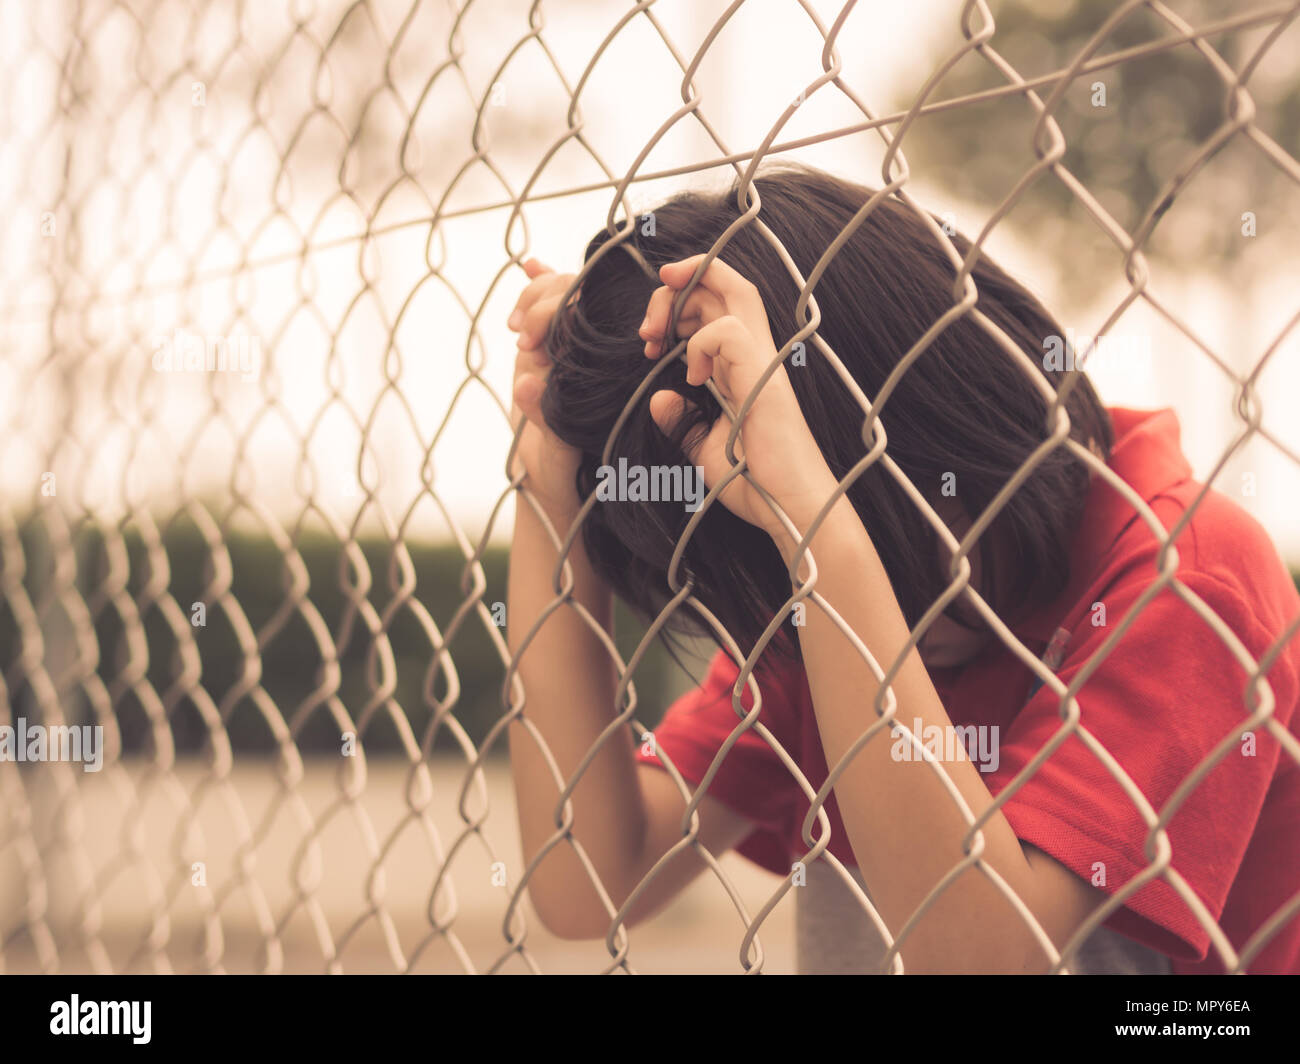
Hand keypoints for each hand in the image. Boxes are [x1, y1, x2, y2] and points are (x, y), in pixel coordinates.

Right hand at [508, 259, 582, 515]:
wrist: (554, 481)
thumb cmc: (568, 472)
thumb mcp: (561, 452)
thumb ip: (546, 418)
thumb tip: (526, 383)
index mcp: (612, 368)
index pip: (597, 313)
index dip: (562, 311)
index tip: (531, 341)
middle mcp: (598, 349)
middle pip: (578, 293)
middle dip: (545, 304)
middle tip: (523, 339)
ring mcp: (574, 343)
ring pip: (561, 292)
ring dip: (535, 297)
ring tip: (517, 326)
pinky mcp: (553, 344)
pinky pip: (550, 304)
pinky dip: (538, 285)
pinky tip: (530, 264)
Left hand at [639, 254, 838, 537]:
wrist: (787, 510)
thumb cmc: (755, 484)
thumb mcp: (703, 448)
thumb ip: (683, 422)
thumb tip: (659, 399)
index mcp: (743, 365)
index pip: (719, 301)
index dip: (682, 299)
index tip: (649, 330)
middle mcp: (758, 354)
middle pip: (725, 283)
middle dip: (678, 286)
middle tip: (646, 329)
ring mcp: (765, 362)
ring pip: (735, 290)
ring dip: (685, 299)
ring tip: (655, 335)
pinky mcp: (765, 378)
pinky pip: (729, 331)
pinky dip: (701, 343)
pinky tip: (692, 377)